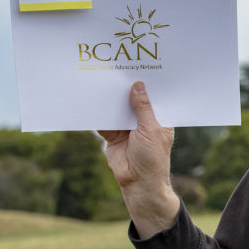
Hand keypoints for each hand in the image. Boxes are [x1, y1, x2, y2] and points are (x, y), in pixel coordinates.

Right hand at [98, 82, 180, 236]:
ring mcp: (127, 127)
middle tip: (115, 67)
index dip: (147, 84)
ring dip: (109, 98)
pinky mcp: (112, 135)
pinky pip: (103, 120)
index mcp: (158, 118)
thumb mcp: (150, 129)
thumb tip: (137, 85)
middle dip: (124, 88)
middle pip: (132, 100)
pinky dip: (97, 111)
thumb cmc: (152, 158)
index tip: (140, 65)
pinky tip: (89, 98)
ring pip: (116, 108)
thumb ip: (142, 108)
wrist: (138, 183)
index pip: (153, 97)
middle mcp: (143, 121)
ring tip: (100, 78)